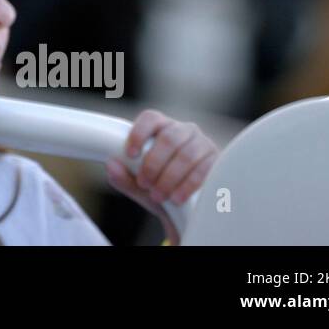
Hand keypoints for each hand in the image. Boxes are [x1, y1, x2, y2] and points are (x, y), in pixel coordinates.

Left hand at [104, 109, 216, 245]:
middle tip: (144, 183)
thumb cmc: (162, 188)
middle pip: (168, 138)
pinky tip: (176, 198)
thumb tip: (111, 166)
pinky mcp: (217, 161)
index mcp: (162, 128)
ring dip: (169, 177)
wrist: (190, 209)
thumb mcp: (140, 186)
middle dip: (153, 163)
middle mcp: (183, 131)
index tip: (130, 154)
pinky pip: (204, 170)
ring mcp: (202, 144)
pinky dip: (187, 185)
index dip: (139, 133)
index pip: (150, 118)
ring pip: (186, 154)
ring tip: (158, 195)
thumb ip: (124, 177)